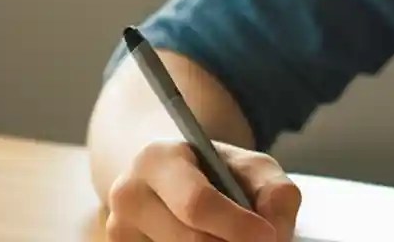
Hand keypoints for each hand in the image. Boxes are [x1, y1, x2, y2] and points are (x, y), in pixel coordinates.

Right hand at [104, 138, 300, 241]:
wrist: (169, 179)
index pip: (197, 203)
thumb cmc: (215, 172)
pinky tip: (211, 240)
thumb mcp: (251, 167)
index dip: (236, 226)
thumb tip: (275, 233)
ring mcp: (119, 231)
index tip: (268, 236)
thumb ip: (275, 193)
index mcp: (157, 160)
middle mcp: (128, 195)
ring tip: (234, 237)